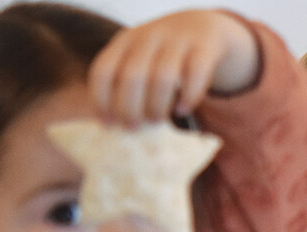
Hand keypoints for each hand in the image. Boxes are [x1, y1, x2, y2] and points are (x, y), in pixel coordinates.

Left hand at [89, 10, 258, 124]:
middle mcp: (148, 37)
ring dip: (157, 106)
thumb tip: (112, 126)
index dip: (102, 100)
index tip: (108, 124)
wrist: (201, 27)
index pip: (104, 70)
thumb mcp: (140, 59)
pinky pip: (195, 75)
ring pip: (163, 78)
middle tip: (133, 128)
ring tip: (157, 121)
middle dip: (130, 109)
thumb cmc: (163, 56)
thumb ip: (125, 84)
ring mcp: (177, 40)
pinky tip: (182, 110)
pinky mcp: (204, 47)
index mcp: (125, 41)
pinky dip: (188, 97)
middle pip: (132, 77)